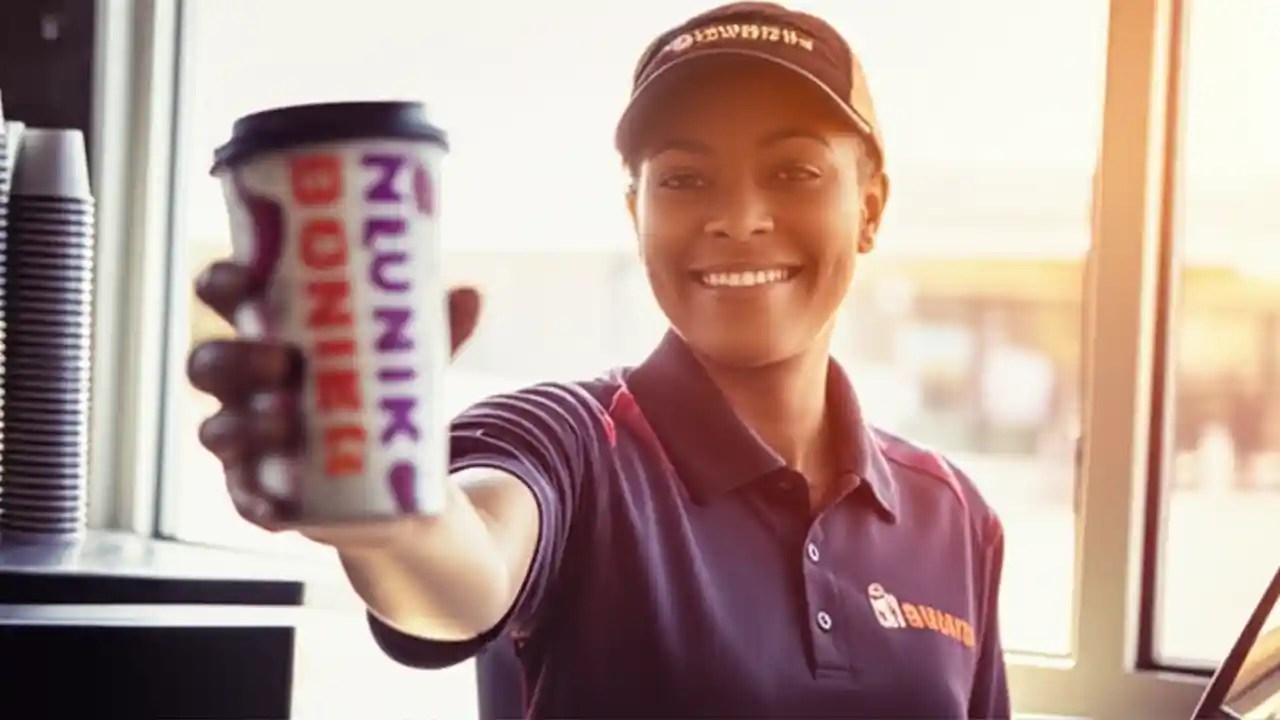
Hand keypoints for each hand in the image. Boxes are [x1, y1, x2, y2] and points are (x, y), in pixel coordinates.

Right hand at [186, 260, 480, 549]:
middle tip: (284, 358)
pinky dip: (256, 499)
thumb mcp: (403, 359)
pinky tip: (277, 503)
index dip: (224, 283)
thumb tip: (474, 294)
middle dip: (238, 358)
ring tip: (290, 422)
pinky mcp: (256, 492)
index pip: (223, 295)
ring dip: (246, 425)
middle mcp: (242, 383)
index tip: (252, 278)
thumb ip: (432, 328)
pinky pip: (242, 497)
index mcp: (265, 332)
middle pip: (208, 363)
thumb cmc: (377, 391)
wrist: (389, 481)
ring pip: (217, 429)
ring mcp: (244, 439)